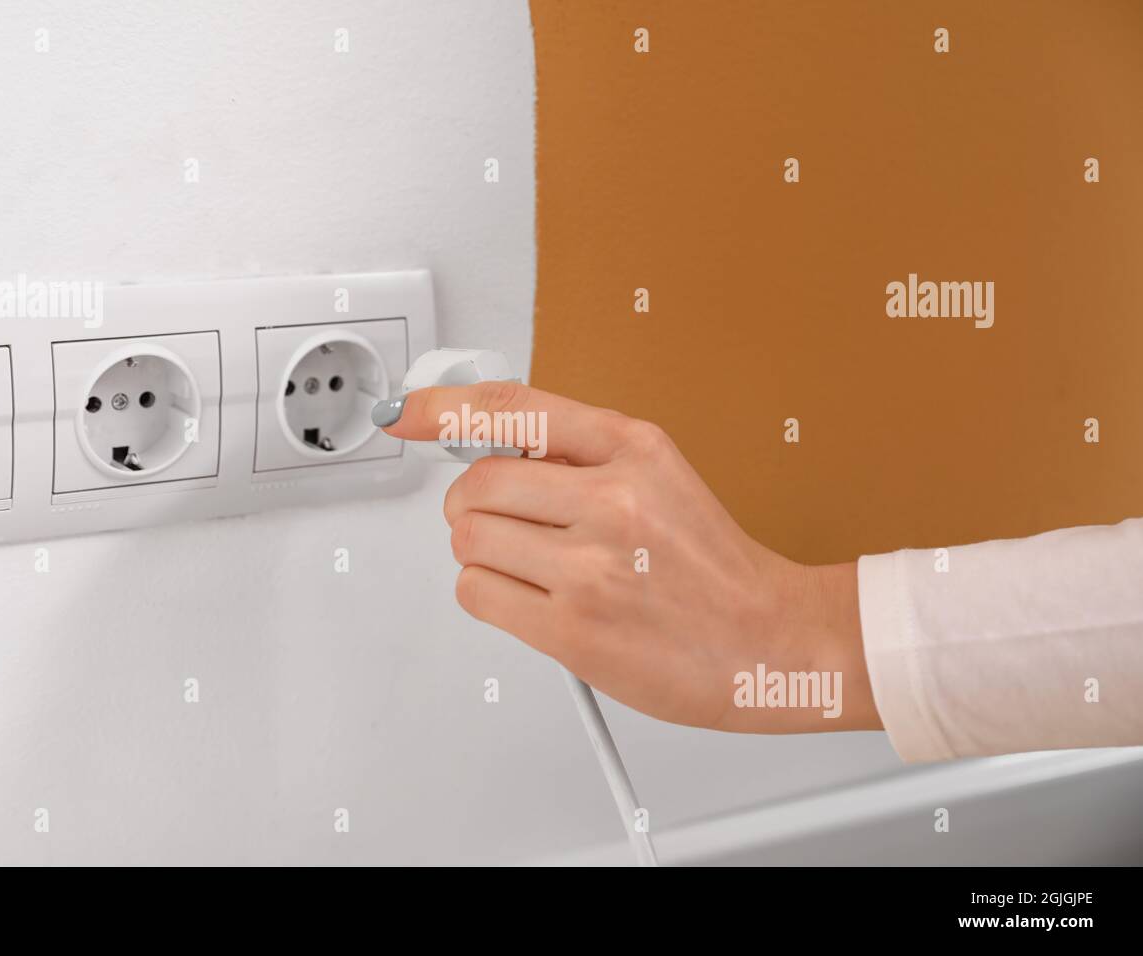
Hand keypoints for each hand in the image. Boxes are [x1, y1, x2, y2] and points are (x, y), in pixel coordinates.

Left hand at [377, 382, 881, 732]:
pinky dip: (489, 594)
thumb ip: (579, 456)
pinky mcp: (572, 629)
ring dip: (481, 553)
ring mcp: (590, 567)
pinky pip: (477, 593)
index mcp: (633, 448)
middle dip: (473, 507)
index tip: (408, 416)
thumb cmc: (710, 566)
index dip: (444, 409)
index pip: (513, 410)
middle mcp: (611, 499)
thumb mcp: (660, 476)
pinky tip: (532, 599)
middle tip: (506, 525)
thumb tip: (486, 449)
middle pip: (476, 484)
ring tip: (531, 566)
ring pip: (468, 539)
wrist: (768, 642)